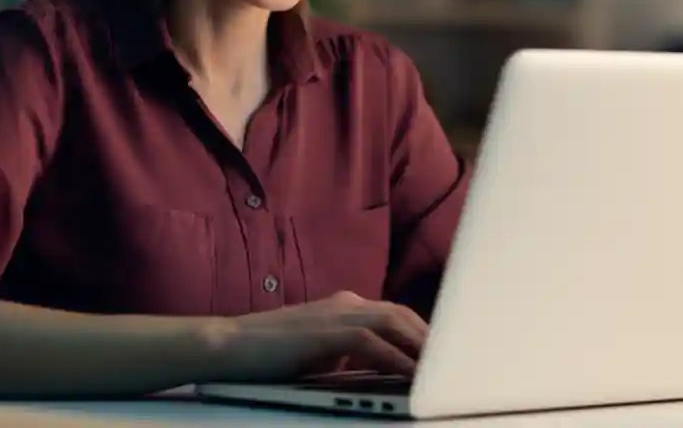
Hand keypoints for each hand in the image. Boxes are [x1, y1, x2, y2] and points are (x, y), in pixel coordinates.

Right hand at [208, 291, 427, 381]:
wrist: (227, 346)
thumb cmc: (267, 354)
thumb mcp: (317, 351)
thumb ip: (347, 354)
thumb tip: (382, 371)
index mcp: (345, 305)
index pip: (396, 315)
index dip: (421, 333)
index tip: (441, 354)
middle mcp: (347, 303)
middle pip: (404, 316)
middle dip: (430, 339)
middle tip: (455, 363)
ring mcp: (338, 314)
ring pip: (395, 325)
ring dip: (422, 349)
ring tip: (443, 371)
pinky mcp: (328, 332)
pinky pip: (374, 345)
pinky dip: (397, 361)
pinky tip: (412, 378)